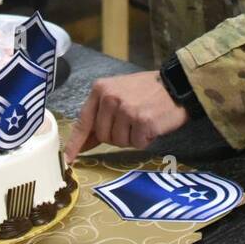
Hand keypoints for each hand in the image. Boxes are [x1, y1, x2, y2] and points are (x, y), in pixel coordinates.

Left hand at [64, 71, 190, 162]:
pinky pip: (136, 143)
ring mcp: (126, 110)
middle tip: (132, 122)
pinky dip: (145, 139)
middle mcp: (110, 98)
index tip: (68, 159)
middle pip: (103, 136)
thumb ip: (99, 117)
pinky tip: (152, 125)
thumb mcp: (119, 95)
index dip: (75, 143)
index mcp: (100, 89)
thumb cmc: (147, 91)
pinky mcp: (142, 121)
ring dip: (131, 137)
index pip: (83, 121)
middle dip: (117, 135)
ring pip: (119, 142)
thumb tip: (81, 144)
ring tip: (142, 121)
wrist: (177, 84)